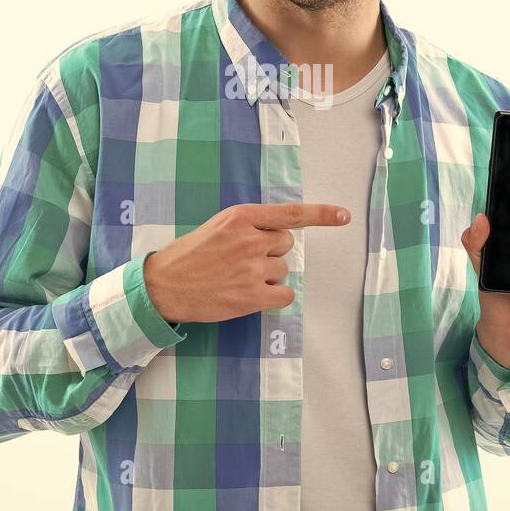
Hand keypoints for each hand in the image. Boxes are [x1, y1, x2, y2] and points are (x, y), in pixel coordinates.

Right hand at [144, 202, 349, 323]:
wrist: (165, 285)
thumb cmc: (191, 254)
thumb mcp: (219, 226)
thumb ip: (250, 225)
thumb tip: (282, 233)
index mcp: (241, 217)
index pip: (291, 214)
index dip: (322, 215)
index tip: (344, 216)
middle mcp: (250, 240)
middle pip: (287, 245)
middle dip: (271, 252)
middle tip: (243, 260)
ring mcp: (252, 269)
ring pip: (283, 270)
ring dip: (268, 275)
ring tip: (238, 278)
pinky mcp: (252, 296)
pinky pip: (285, 294)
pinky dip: (275, 296)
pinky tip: (252, 295)